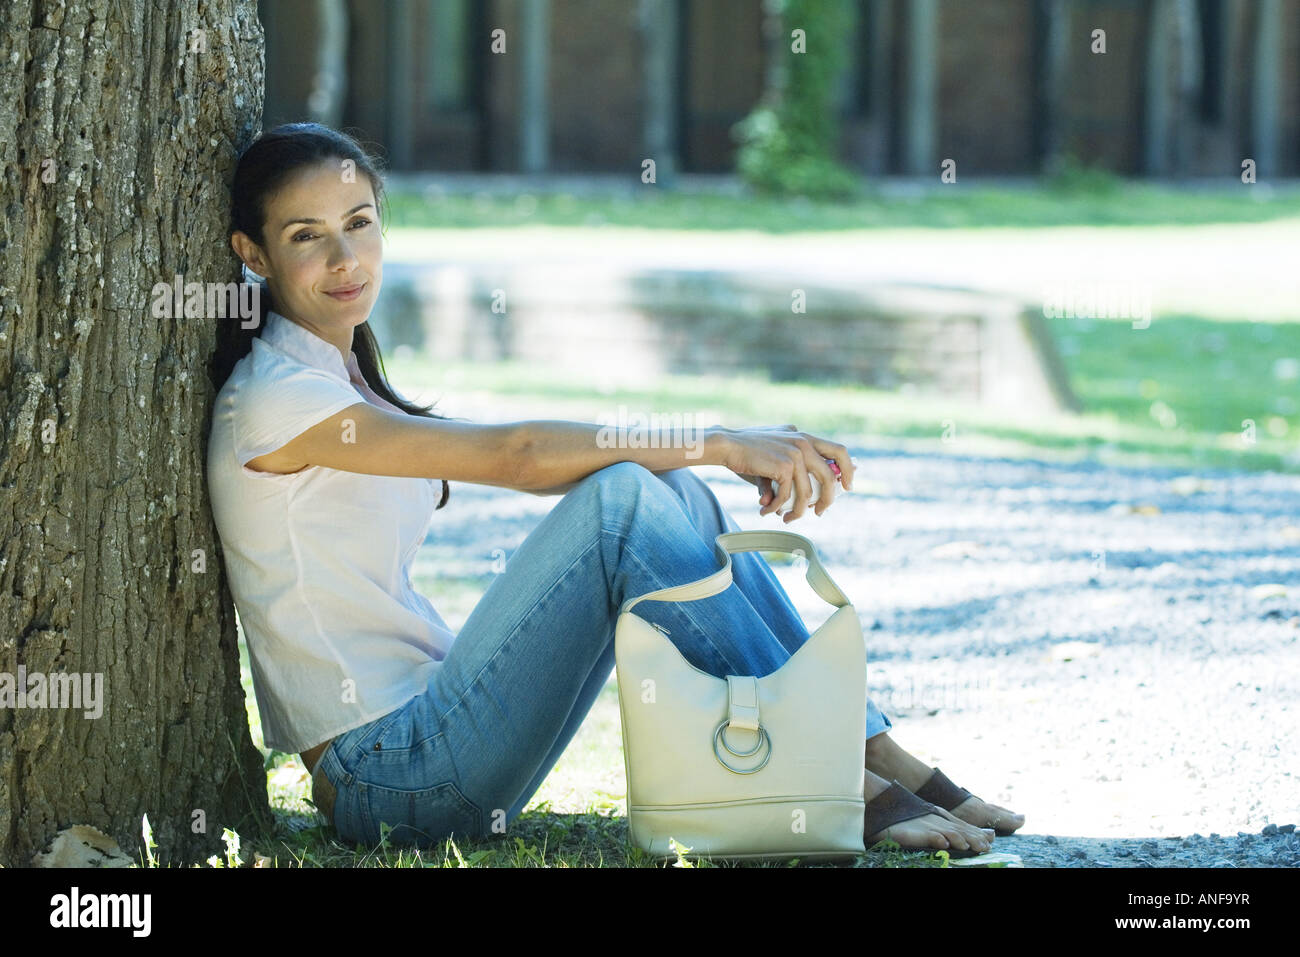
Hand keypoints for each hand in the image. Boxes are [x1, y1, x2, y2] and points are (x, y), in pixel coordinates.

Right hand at [713, 423, 854, 522]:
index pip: (839, 450)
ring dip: (797, 511)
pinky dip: (776, 507)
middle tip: (819, 512)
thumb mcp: (775, 453)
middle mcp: (803, 442)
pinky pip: (786, 496)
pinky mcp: (783, 466)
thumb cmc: (748, 452)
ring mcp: (795, 453)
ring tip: (788, 518)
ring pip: (807, 493)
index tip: (847, 487)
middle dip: (828, 499)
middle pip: (830, 476)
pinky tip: (766, 510)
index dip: (849, 470)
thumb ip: (792, 468)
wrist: (727, 445)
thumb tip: (806, 500)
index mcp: (804, 436)